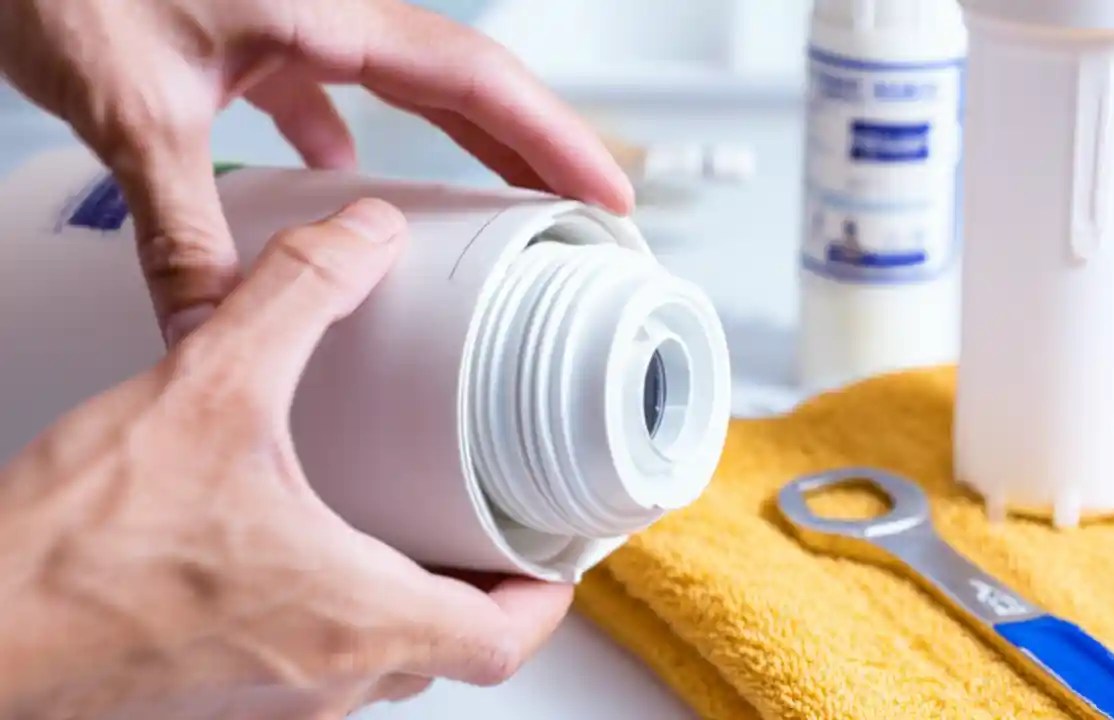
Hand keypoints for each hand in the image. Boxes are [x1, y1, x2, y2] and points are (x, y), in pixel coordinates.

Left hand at [0, 0, 632, 344]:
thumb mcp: (131, 108)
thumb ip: (180, 227)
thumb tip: (207, 330)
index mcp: (326, 9)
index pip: (473, 78)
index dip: (552, 136)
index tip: (605, 188)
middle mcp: (328, 7)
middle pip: (464, 81)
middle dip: (532, 144)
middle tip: (586, 206)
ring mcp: (295, 15)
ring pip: (408, 84)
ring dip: (460, 141)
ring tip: (499, 203)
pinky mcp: (255, 29)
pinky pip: (332, 87)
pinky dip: (348, 137)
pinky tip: (334, 178)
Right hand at [0, 199, 572, 719]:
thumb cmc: (75, 551)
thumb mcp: (208, 390)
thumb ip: (299, 297)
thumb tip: (367, 237)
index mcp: (355, 618)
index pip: (504, 641)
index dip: (548, 597)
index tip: (556, 554)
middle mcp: (324, 680)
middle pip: (452, 650)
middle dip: (482, 589)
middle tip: (491, 524)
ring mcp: (269, 703)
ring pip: (383, 663)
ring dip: (410, 601)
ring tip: (410, 525)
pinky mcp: (215, 697)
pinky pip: (312, 666)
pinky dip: (336, 616)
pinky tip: (301, 550)